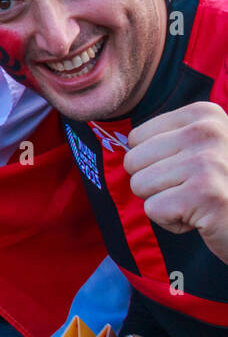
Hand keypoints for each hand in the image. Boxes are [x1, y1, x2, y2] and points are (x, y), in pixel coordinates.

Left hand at [125, 102, 227, 263]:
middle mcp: (207, 132)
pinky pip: (153, 210)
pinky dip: (173, 222)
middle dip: (156, 184)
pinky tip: (202, 218)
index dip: (155, 163)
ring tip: (198, 202)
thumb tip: (119, 142)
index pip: (136, 138)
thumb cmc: (222, 187)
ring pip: (139, 186)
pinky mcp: (206, 195)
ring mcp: (208, 162)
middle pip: (133, 161)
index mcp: (204, 114)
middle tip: (193, 190)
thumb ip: (167, 139)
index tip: (192, 171)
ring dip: (165, 203)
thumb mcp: (202, 147)